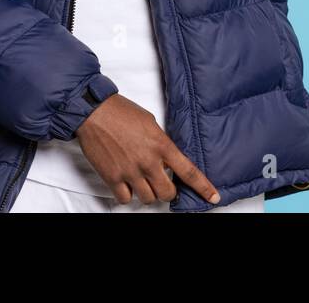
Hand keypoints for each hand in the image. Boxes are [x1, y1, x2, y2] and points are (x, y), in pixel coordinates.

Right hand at [75, 92, 220, 205]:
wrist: (94, 111)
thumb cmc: (121, 111)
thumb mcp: (150, 122)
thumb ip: (161, 142)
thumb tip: (166, 158)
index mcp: (161, 145)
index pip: (188, 171)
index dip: (203, 187)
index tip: (214, 196)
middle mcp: (148, 161)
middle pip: (167, 192)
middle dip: (168, 191)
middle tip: (163, 184)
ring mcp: (130, 171)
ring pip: (148, 198)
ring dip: (147, 193)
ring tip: (142, 180)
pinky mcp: (112, 177)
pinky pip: (125, 199)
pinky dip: (127, 195)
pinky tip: (127, 184)